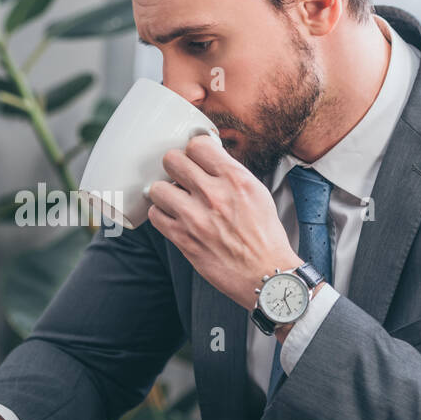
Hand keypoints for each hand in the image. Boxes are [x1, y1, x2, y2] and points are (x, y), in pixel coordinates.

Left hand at [147, 133, 300, 310]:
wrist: (265, 274)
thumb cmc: (265, 238)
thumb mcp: (258, 193)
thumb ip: (231, 175)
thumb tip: (210, 161)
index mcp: (235, 179)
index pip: (198, 144)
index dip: (194, 150)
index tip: (195, 158)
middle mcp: (213, 194)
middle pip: (172, 160)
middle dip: (176, 167)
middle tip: (182, 178)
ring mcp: (195, 217)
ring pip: (158, 188)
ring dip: (166, 193)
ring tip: (176, 200)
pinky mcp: (183, 239)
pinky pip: (155, 215)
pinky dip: (162, 215)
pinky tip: (173, 218)